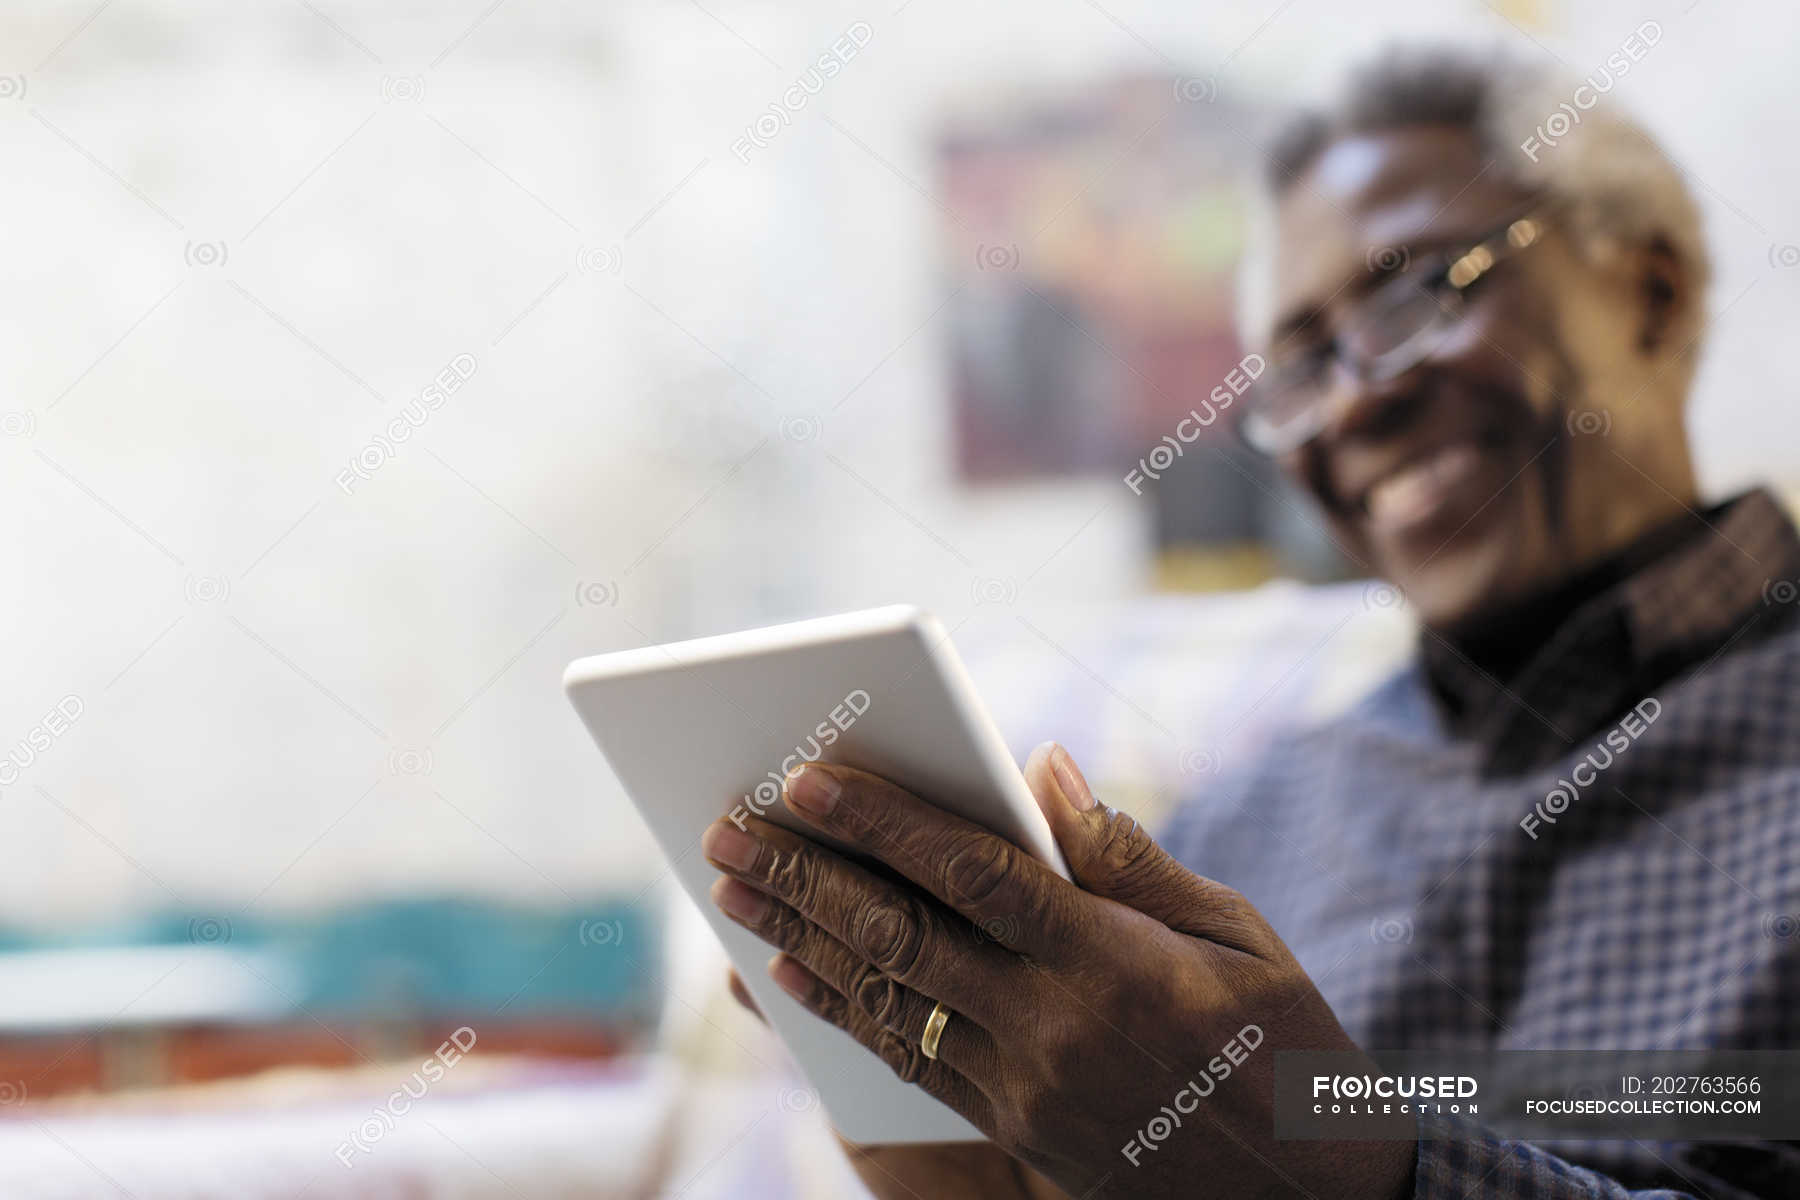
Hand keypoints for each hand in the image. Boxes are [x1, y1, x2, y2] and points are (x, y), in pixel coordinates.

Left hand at [700, 743, 1415, 1199]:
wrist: (1311, 1193)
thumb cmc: (1284, 1039)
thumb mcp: (1235, 932)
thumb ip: (1122, 853)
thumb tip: (1039, 762)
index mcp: (1118, 963)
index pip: (975, 874)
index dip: (887, 822)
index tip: (812, 778)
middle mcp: (1058, 1028)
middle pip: (905, 934)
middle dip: (807, 874)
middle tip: (729, 827)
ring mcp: (1029, 1089)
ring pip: (889, 999)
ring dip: (800, 936)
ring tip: (734, 887)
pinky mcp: (1015, 1129)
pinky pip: (907, 1063)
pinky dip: (841, 1012)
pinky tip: (787, 973)